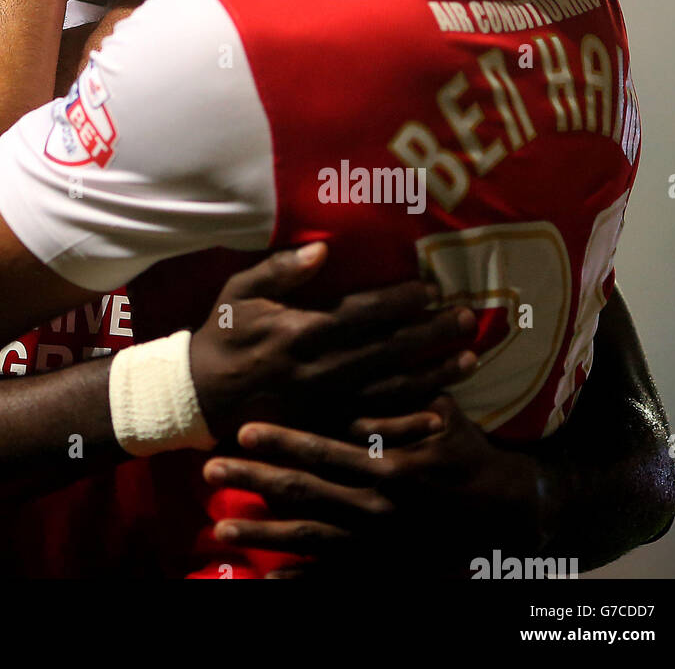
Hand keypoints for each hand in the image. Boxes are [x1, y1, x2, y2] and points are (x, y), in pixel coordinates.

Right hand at [188, 244, 477, 440]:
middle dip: (431, 334)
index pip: (361, 314)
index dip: (399, 302)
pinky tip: (441, 411)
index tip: (430, 288)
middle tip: (469, 317)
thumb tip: (323, 248)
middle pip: (388, 350)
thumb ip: (281, 270)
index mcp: (300, 332)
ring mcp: (325, 401)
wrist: (202, 393)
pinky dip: (411, 419)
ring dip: (434, 374)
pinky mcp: (326, 424)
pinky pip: (376, 425)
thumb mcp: (241, 291)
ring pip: (391, 389)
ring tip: (471, 359)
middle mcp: (319, 368)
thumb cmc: (224, 333)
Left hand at [203, 395, 547, 572]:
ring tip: (221, 526)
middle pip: (304, 494)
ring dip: (263, 534)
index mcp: (389, 464)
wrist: (505, 511)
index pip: (322, 449)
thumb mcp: (439, 413)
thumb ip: (395, 395)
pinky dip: (297, 580)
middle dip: (254, 482)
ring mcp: (379, 542)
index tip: (242, 431)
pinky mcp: (383, 566)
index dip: (281, 441)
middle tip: (210, 471)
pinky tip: (264, 579)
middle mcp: (379, 506)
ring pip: (310, 539)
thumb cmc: (464, 449)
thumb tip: (358, 362)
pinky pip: (333, 578)